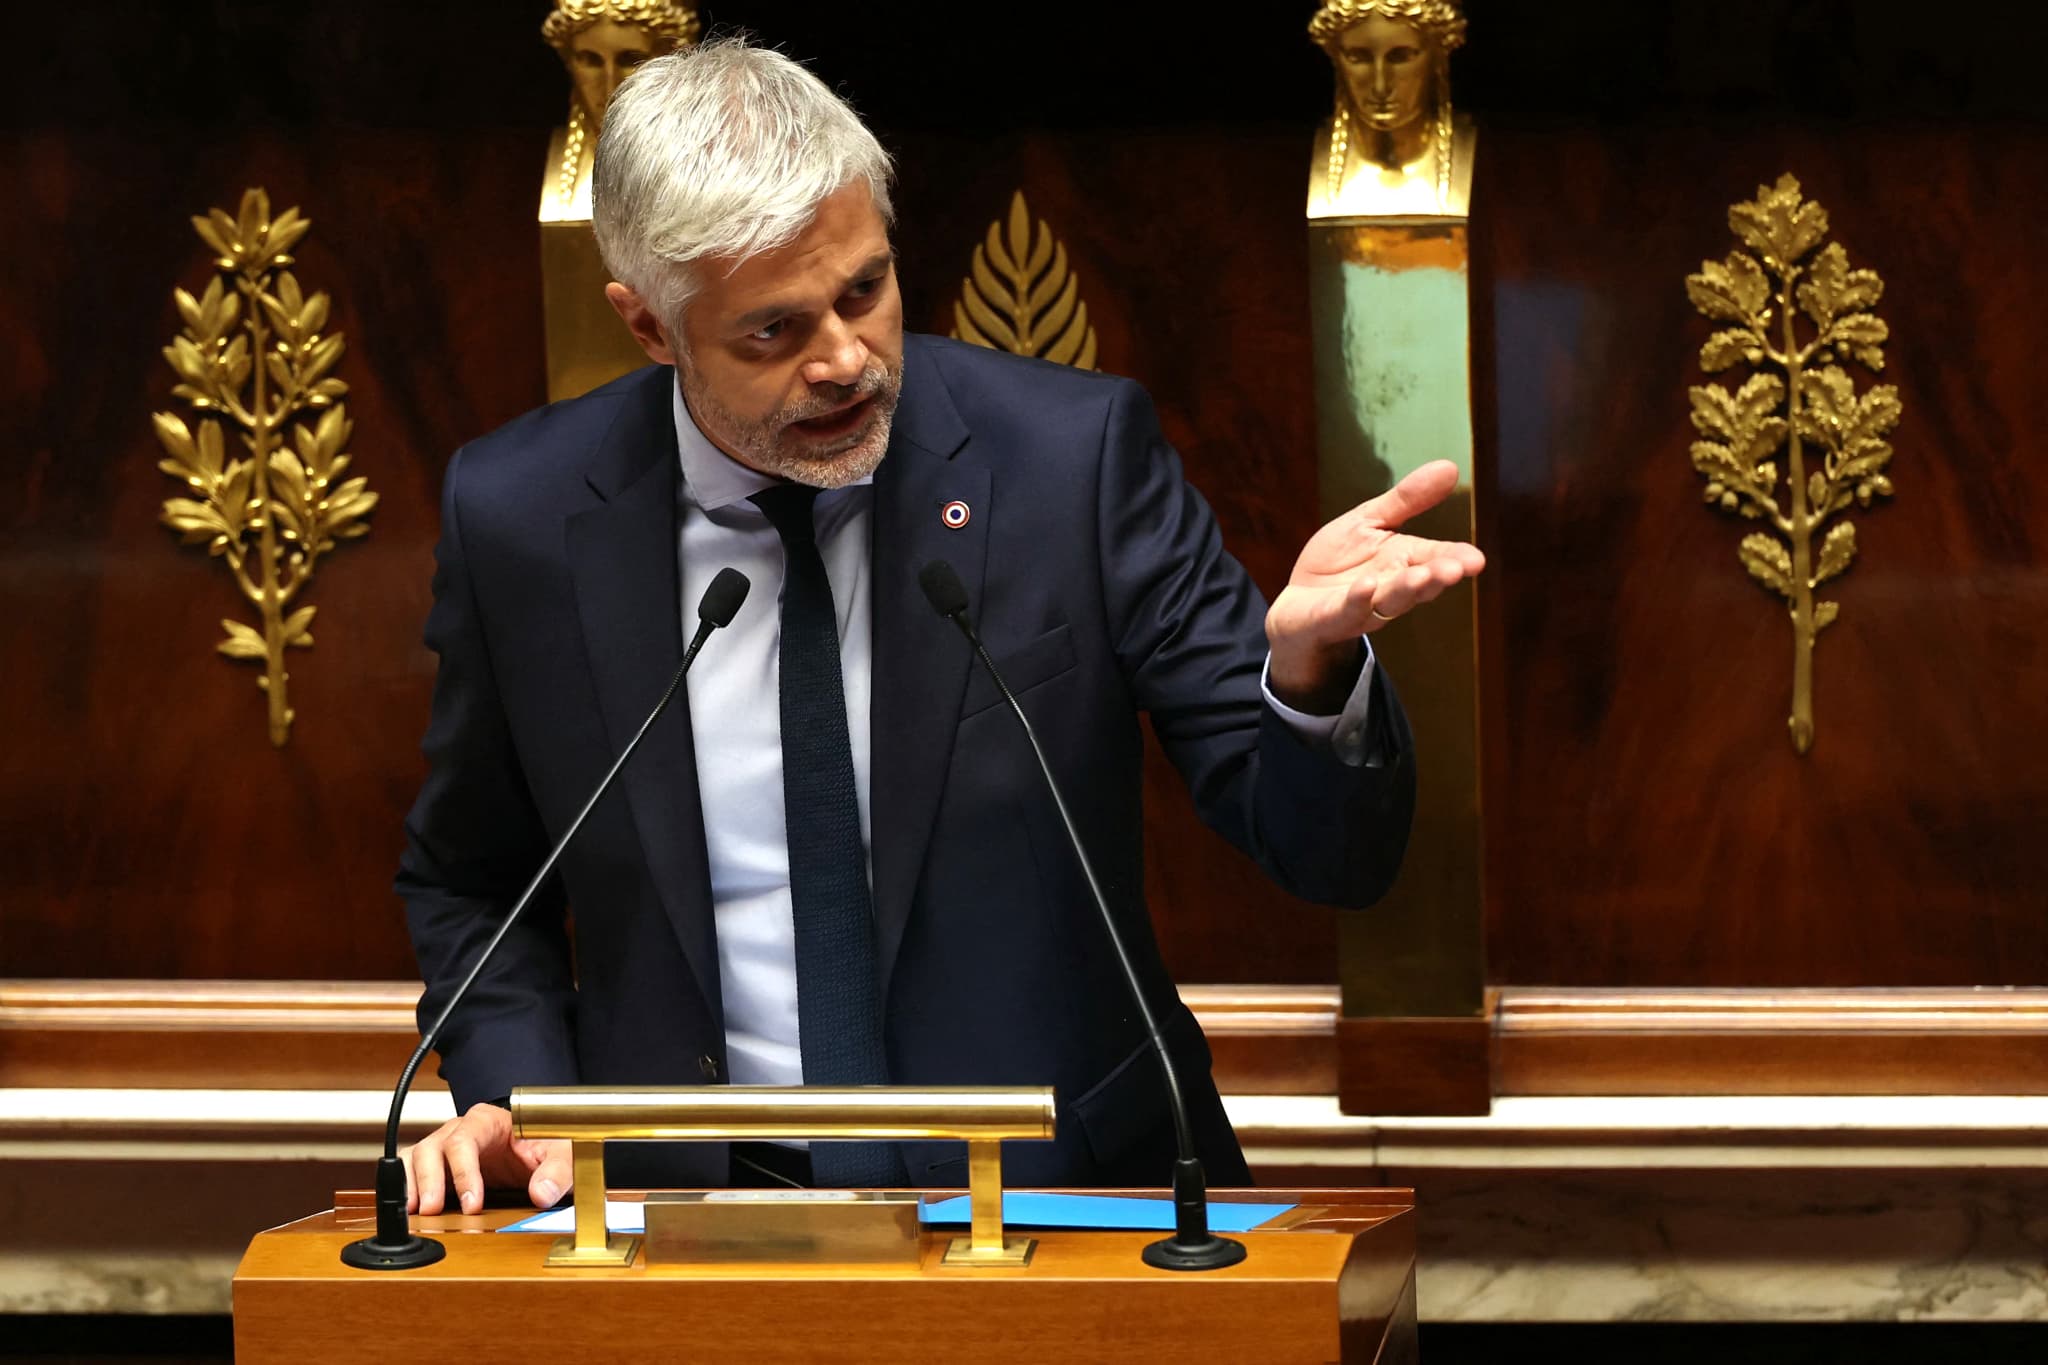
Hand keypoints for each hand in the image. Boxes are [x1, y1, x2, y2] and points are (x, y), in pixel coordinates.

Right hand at [400, 1101, 572, 1214]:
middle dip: (429, 1180)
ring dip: (413, 1185)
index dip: (463, 1172)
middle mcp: (460, 1130)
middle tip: (433, 1210)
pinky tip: (412, 1210)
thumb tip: (542, 1192)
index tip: (471, 1203)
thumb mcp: (561, 1155)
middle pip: (433, 1148)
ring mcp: (445, 1148)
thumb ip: (556, 1171)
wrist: (538, 1155)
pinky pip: (412, 1173)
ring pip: (416, 1158)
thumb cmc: (546, 1148)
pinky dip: (408, 1189)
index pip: (465, 1141)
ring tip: (416, 1212)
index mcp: (488, 1121)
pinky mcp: (438, 1167)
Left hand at [1266, 460, 1485, 711]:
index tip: (1475, 560)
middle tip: (1454, 570)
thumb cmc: (1340, 562)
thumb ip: (1408, 500)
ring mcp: (1364, 607)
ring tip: (1420, 576)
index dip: (1455, 560)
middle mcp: (1390, 588)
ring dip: (1406, 590)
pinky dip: (1358, 600)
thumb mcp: (1371, 521)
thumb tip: (1451, 467)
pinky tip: (1367, 586)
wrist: (1298, 603)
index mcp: (1404, 562)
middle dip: (1436, 577)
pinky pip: (1347, 611)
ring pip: (1390, 601)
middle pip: (1418, 584)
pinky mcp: (1332, 617)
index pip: (1436, 559)